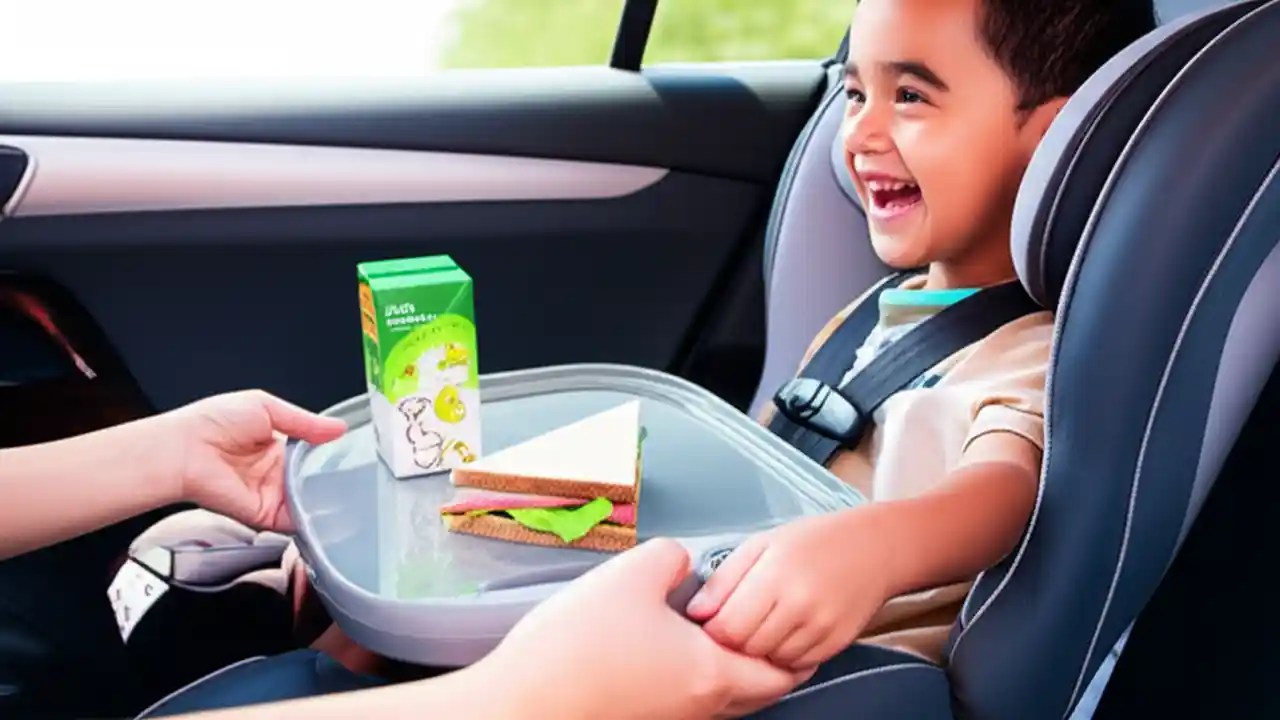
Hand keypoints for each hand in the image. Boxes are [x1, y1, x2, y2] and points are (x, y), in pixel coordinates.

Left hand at [165, 390, 346, 531]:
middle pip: (314, 479)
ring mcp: (271, 494)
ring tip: (354, 494)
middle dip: (334, 479)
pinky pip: (294, 519)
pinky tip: (329, 510)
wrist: (185, 450)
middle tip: (361, 475)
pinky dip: (311, 518)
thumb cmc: (214, 422)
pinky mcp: (265, 514)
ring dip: (326, 499)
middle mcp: (274, 472)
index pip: (313, 454)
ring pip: (309, 501)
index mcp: (276, 445)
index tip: (356, 452)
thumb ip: (305, 421)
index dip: (332, 454)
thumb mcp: (266, 408)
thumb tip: (339, 428)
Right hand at [477, 538, 812, 719]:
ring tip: (721, 635)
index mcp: (712, 674)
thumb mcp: (631, 575)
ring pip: (721, 701)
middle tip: (770, 632)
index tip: (801, 629)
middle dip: (768, 662)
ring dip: (730, 671)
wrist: (519, 705)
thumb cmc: (576, 647)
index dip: (796, 649)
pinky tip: (671, 650)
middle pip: (755, 693)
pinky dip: (695, 680)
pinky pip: (686, 703)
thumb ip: (671, 558)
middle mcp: (699, 708)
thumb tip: (682, 563)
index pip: (780, 672)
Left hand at [685, 510, 892, 670]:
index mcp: (774, 576)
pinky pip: (796, 664)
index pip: (726, 627)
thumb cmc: (814, 541)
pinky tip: (787, 629)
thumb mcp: (763, 544)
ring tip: (766, 621)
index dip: (713, 627)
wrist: (874, 548)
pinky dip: (784, 653)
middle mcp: (799, 606)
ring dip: (759, 648)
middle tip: (739, 619)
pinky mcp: (835, 644)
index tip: (715, 617)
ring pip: (769, 660)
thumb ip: (725, 578)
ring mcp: (820, 629)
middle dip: (734, 639)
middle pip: (745, 647)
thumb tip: (695, 612)